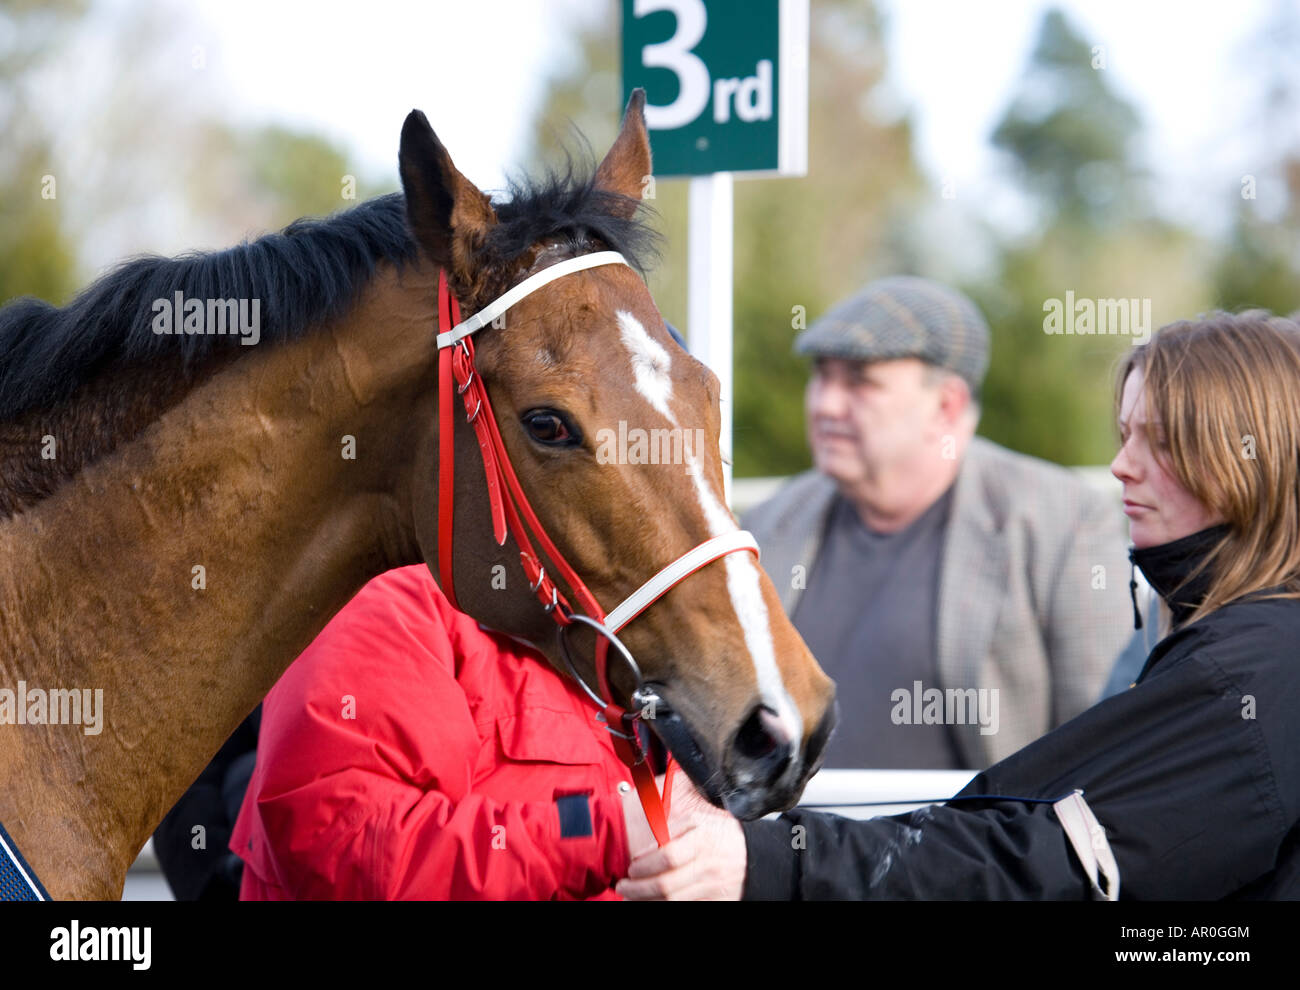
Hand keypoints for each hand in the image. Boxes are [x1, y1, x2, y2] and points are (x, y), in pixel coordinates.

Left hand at [616, 768, 745, 899]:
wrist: (753, 858)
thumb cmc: (719, 836)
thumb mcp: (699, 822)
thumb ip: (670, 830)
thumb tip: (643, 850)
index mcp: (703, 841)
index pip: (668, 857)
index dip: (645, 865)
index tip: (631, 868)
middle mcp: (708, 867)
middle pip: (666, 885)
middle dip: (638, 889)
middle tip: (624, 886)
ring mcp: (712, 889)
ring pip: (672, 902)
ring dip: (646, 901)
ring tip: (632, 896)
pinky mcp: (716, 903)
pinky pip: (685, 909)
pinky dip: (663, 907)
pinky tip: (651, 902)